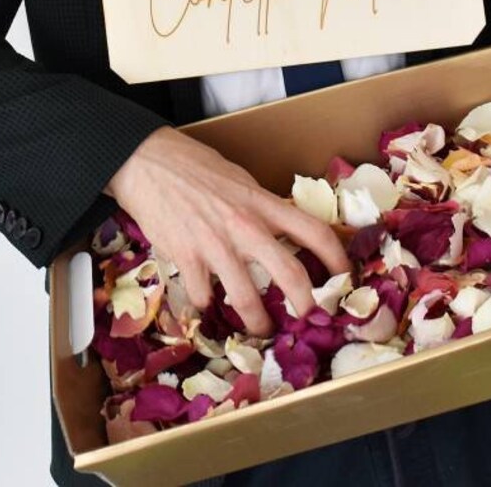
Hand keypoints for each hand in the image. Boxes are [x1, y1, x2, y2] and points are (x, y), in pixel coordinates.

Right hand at [105, 126, 349, 336]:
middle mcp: (245, 226)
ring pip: (246, 299)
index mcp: (262, 202)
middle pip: (290, 274)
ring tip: (260, 329)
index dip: (336, 258)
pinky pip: (203, 298)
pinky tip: (208, 306)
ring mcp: (214, 245)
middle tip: (308, 318)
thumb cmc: (193, 166)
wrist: (147, 161)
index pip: (314, 231)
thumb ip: (260, 206)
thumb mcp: (239, 180)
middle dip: (306, 304)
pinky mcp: (185, 258)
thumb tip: (281, 229)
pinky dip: (207, 308)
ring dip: (257, 323)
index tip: (344, 277)